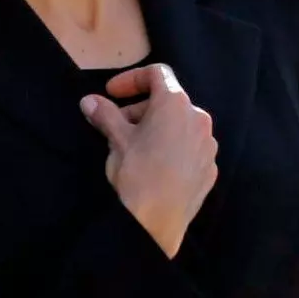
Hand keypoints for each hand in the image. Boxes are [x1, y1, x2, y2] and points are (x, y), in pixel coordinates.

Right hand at [81, 64, 217, 256]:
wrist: (156, 223)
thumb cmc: (136, 173)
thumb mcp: (116, 139)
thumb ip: (105, 114)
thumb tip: (89, 101)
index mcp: (176, 104)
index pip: (157, 74)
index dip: (131, 79)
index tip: (111, 94)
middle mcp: (199, 119)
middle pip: (168, 101)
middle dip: (140, 109)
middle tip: (117, 126)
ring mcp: (208, 146)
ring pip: (180, 126)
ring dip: (156, 129)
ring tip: (134, 148)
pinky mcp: (209, 170)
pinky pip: (188, 150)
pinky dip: (171, 149)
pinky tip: (154, 167)